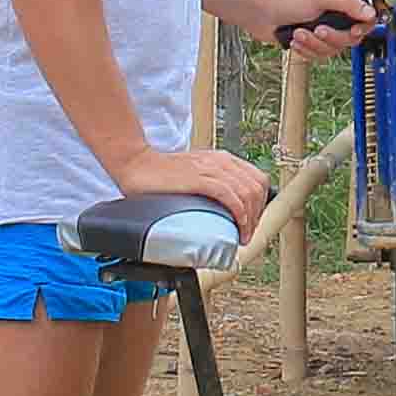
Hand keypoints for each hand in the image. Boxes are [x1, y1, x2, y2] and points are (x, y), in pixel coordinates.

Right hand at [120, 144, 268, 229]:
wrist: (136, 164)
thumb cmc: (159, 174)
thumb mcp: (194, 175)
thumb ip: (209, 186)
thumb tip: (222, 211)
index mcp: (221, 159)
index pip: (257, 180)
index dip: (260, 204)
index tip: (251, 222)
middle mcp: (220, 161)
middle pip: (256, 187)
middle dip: (257, 214)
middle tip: (246, 233)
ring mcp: (211, 169)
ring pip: (247, 193)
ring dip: (250, 219)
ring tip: (241, 236)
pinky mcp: (200, 179)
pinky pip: (230, 196)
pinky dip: (239, 214)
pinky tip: (237, 225)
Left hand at [258, 0, 374, 60]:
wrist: (260, 13)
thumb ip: (348, 4)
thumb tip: (370, 12)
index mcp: (340, 0)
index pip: (364, 17)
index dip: (360, 28)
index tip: (351, 31)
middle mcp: (334, 15)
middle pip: (349, 38)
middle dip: (331, 37)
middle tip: (318, 30)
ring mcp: (323, 29)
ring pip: (332, 50)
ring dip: (314, 44)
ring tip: (300, 33)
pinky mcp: (311, 42)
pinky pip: (318, 55)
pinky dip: (306, 50)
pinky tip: (295, 40)